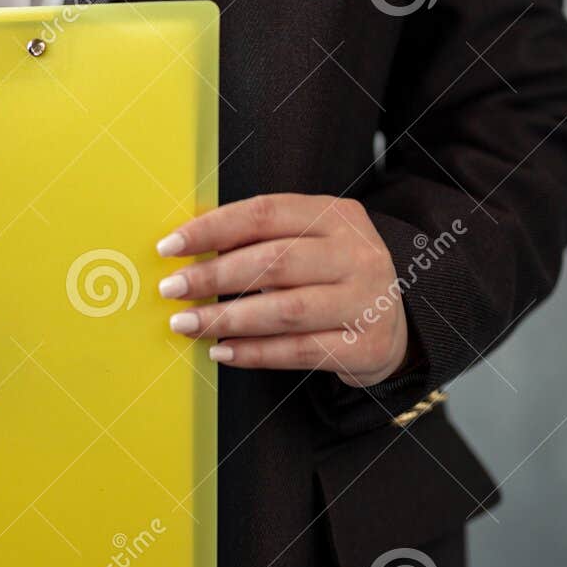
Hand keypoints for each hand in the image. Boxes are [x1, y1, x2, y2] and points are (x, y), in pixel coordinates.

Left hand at [156, 194, 410, 386]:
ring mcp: (365, 301)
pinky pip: (299, 351)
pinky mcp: (364, 346)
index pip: (266, 213)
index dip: (212, 228)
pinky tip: (220, 351)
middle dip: (213, 276)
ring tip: (185, 323)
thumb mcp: (311, 243)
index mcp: (337, 216)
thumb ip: (263, 240)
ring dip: (226, 318)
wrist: (396, 325)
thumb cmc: (333, 278)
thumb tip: (187, 251)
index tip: (170, 246)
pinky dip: (254, 353)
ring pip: (285, 309)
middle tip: (171, 289)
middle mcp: (356, 254)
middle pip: (274, 261)